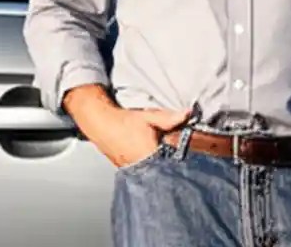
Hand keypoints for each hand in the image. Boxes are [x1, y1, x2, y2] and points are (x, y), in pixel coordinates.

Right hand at [64, 85, 189, 167]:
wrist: (102, 123)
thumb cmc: (125, 120)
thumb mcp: (149, 116)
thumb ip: (169, 118)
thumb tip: (188, 114)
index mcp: (146, 154)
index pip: (168, 166)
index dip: (179, 165)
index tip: (188, 164)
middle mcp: (138, 166)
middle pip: (160, 174)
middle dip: (170, 169)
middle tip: (180, 167)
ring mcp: (130, 170)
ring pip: (150, 176)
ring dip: (159, 171)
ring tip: (167, 166)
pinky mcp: (125, 171)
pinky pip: (141, 175)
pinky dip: (148, 172)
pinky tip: (154, 166)